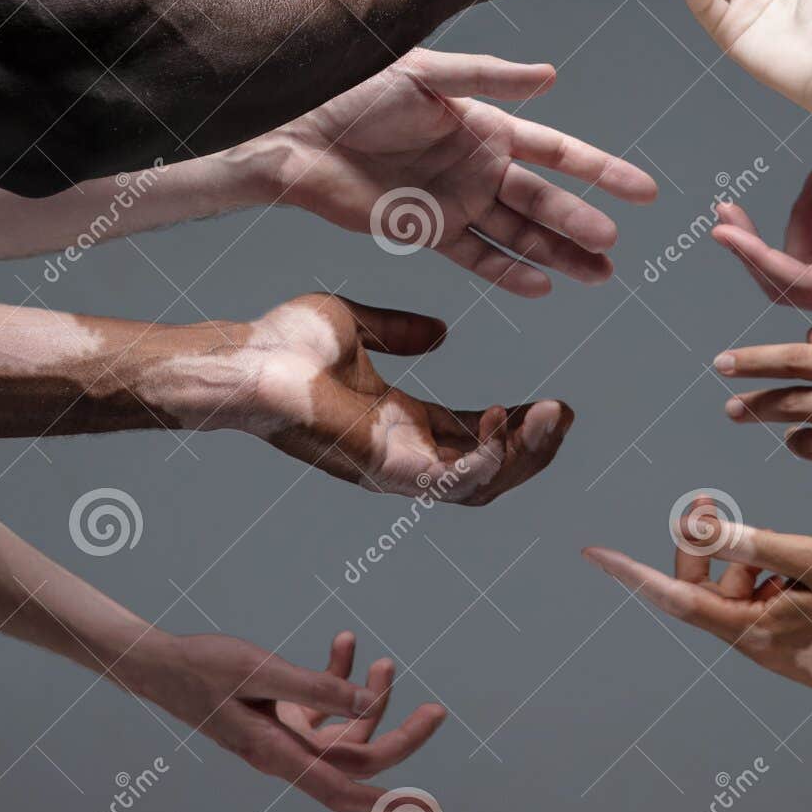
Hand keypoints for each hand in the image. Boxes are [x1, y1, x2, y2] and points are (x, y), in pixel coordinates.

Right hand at [126, 628, 444, 811]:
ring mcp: (284, 735)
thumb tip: (366, 701)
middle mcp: (285, 751)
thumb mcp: (261, 671)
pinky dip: (338, 676)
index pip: (343, 786)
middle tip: (437, 711)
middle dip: (400, 735)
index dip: (385, 802)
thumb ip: (315, 686)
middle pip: (357, 757)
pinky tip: (344, 641)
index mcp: (278, 753)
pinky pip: (323, 705)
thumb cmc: (204, 667)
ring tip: (380, 658)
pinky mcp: (280, 715)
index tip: (422, 810)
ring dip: (370, 697)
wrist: (161, 664)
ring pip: (345, 730)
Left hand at [239, 293, 571, 504]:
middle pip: (488, 471)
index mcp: (398, 423)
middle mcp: (401, 454)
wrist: (246, 360)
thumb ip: (403, 331)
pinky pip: (449, 482)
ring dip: (524, 457)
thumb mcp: (360, 326)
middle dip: (535, 449)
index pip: (472, 436)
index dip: (516, 426)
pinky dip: (485, 458)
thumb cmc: (284, 345)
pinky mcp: (384, 471)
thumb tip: (442, 331)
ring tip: (553, 417)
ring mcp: (394, 469)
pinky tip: (505, 421)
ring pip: (480, 486)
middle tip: (565, 415)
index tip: (553, 403)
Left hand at [240, 48, 656, 297]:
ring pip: (519, 235)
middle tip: (615, 246)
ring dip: (558, 254)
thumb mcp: (424, 73)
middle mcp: (477, 165)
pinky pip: (476, 258)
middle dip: (581, 222)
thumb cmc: (353, 89)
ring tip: (599, 275)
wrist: (294, 132)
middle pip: (543, 200)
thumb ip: (487, 79)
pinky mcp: (425, 232)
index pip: (556, 150)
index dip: (600, 169)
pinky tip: (541, 286)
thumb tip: (551, 77)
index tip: (643, 190)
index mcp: (484, 123)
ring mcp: (454, 201)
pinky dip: (508, 273)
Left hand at [584, 499, 811, 687]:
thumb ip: (748, 542)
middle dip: (708, 551)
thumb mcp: (810, 556)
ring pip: (744, 603)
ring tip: (772, 536)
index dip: (635, 573)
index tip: (595, 553)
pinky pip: (773, 614)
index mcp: (759, 636)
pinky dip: (772, 582)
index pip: (679, 599)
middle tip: (709, 502)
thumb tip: (692, 525)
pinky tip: (799, 564)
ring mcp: (791, 661)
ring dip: (746, 565)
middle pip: (712, 598)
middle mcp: (767, 656)